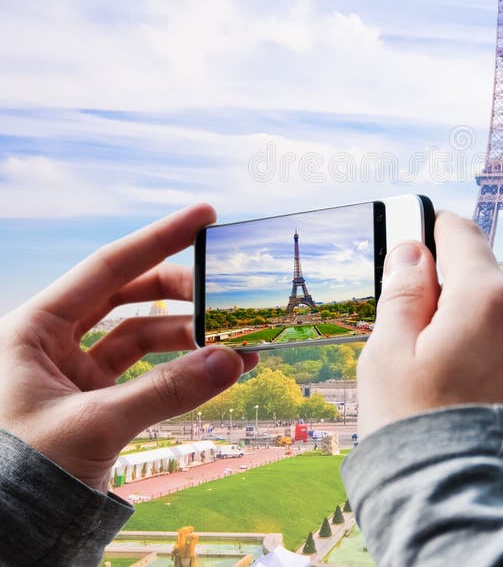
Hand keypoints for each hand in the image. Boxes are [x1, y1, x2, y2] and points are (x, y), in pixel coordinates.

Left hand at [0, 204, 257, 491]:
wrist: (4, 537)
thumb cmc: (19, 475)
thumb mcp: (93, 425)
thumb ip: (165, 391)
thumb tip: (231, 360)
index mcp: (33, 328)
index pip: (107, 267)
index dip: (159, 238)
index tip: (205, 216)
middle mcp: (52, 341)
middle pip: (128, 294)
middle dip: (180, 291)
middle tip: (224, 290)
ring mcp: (73, 370)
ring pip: (141, 334)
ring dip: (187, 336)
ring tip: (232, 343)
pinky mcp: (91, 399)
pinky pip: (145, 372)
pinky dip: (179, 370)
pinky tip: (216, 369)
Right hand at [357, 211, 502, 437]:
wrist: (468, 517)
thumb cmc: (417, 434)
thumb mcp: (387, 355)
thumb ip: (402, 291)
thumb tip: (412, 251)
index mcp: (489, 299)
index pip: (461, 233)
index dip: (430, 229)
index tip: (412, 237)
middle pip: (482, 278)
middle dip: (448, 291)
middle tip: (412, 332)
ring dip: (474, 325)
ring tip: (443, 375)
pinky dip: (498, 356)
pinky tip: (471, 393)